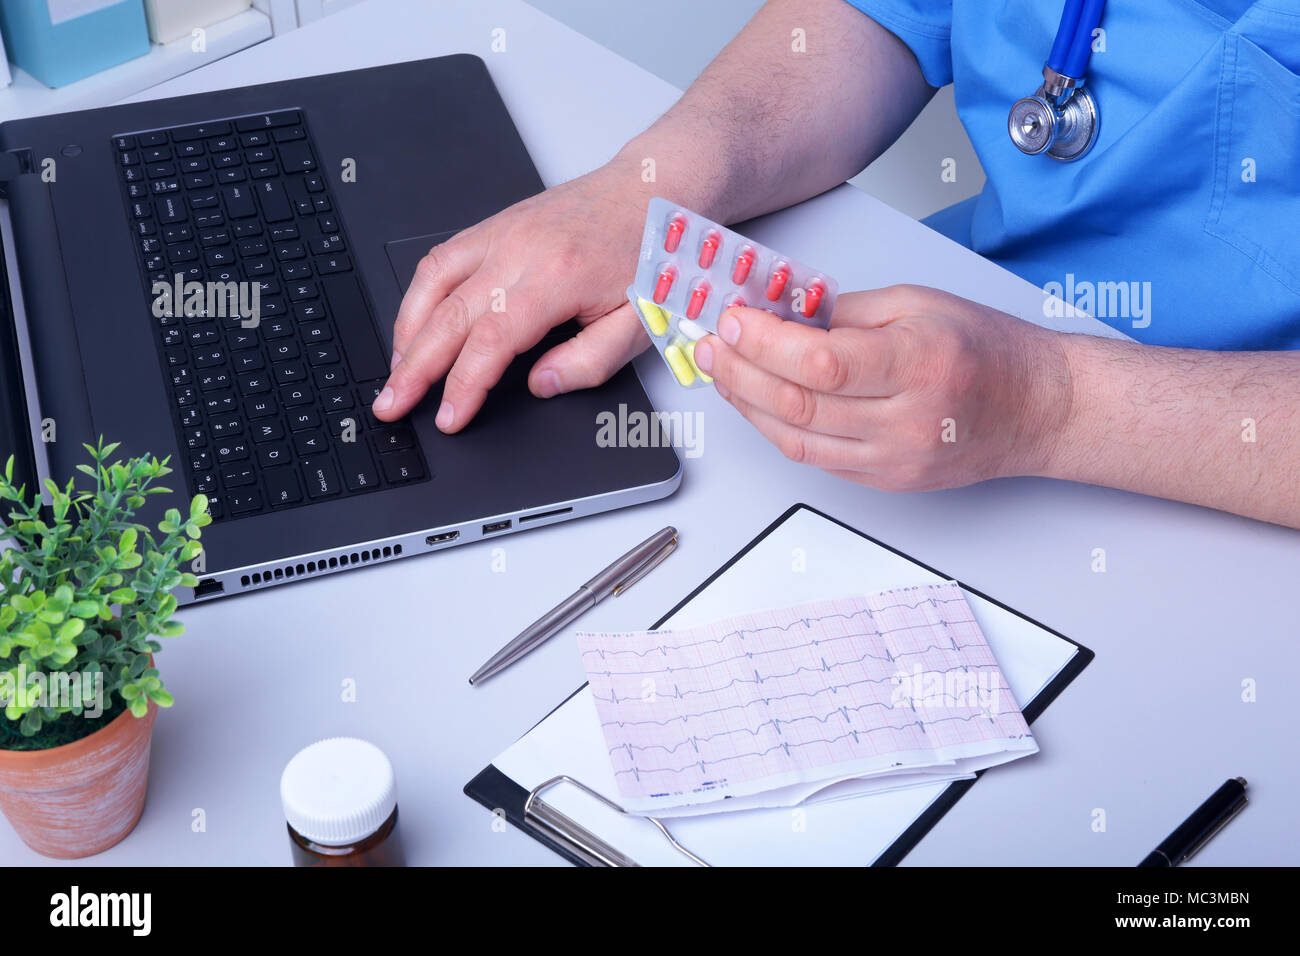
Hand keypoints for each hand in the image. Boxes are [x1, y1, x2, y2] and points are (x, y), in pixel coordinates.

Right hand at [373, 163, 654, 429]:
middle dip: (414, 368)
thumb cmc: (649, 253)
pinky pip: (441, 259)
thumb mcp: (640, 321)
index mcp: (558, 276)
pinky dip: (418, 296)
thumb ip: (591, 361)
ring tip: (396, 373)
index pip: (492, 340)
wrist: (651, 188)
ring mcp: (502, 233)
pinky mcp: (495, 226)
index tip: (448, 417)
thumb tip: (541, 384)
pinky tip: (413, 326)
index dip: (463, 384)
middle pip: (449, 315)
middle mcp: (521, 250)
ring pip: (433, 282)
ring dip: (406, 332)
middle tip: (391, 405)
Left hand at [691, 285, 1072, 490]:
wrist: (1037, 410)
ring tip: (721, 371)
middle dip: (739, 372)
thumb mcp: (920, 304)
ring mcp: (893, 459)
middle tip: (709, 345)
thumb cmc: (987, 351)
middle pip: (798, 404)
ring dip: (747, 403)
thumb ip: (845, 312)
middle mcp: (904, 420)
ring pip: (796, 438)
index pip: (821, 362)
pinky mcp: (884, 481)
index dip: (764, 344)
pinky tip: (756, 401)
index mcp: (918, 364)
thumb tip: (780, 314)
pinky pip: (814, 457)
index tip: (732, 320)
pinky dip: (775, 428)